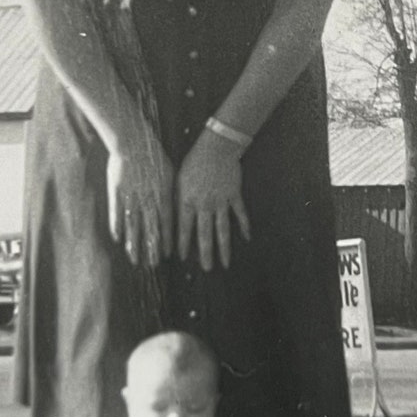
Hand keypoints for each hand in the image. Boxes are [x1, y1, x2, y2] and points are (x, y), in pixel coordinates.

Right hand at [106, 128, 174, 267]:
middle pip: (151, 230)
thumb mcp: (169, 174)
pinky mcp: (116, 193)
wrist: (133, 142)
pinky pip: (116, 214)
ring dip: (134, 244)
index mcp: (164, 196)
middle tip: (152, 265)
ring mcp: (131, 198)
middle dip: (151, 250)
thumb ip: (171, 193)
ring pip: (133, 227)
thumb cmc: (154, 156)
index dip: (166, 241)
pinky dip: (117, 227)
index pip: (167, 224)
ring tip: (134, 259)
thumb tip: (175, 209)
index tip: (166, 255)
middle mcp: (148, 201)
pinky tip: (118, 240)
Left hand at [176, 130, 250, 270]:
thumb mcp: (178, 179)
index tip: (181, 258)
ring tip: (225, 263)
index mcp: (188, 200)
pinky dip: (244, 226)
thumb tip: (170, 217)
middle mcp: (204, 204)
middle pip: (204, 234)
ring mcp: (221, 201)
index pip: (184, 228)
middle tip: (207, 269)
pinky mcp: (234, 195)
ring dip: (224, 248)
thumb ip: (176, 199)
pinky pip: (240, 214)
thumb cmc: (193, 161)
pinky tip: (247, 238)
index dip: (182, 244)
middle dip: (205, 253)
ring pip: (223, 229)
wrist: (216, 147)